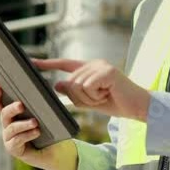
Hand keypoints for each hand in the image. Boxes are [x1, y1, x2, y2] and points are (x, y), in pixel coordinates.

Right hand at [0, 85, 76, 169]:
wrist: (53, 148)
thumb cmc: (48, 126)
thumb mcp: (44, 111)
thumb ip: (40, 100)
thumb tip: (43, 86)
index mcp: (11, 113)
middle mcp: (7, 124)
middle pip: (4, 113)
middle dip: (12, 108)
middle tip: (21, 105)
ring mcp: (9, 137)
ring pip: (12, 128)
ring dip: (23, 124)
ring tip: (35, 122)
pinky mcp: (14, 149)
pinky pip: (18, 140)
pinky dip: (28, 135)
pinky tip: (37, 131)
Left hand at [33, 58, 150, 121]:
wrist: (138, 106)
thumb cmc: (116, 103)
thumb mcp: (90, 101)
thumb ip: (74, 94)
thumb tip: (56, 85)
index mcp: (89, 69)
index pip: (64, 64)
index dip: (47, 64)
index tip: (31, 62)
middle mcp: (94, 64)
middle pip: (70, 82)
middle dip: (81, 98)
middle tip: (100, 99)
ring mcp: (101, 66)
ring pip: (77, 86)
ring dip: (89, 98)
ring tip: (104, 96)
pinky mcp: (107, 71)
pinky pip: (88, 87)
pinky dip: (95, 96)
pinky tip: (108, 94)